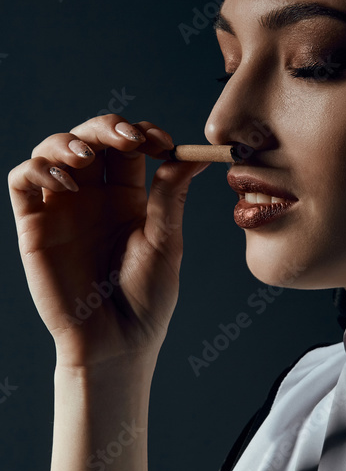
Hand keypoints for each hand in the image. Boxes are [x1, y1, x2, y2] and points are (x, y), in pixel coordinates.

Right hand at [7, 114, 209, 368]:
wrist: (116, 343)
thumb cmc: (146, 300)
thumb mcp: (165, 242)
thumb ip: (170, 195)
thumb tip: (197, 153)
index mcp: (128, 198)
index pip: (129, 146)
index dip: (142, 132)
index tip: (162, 142)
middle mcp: (93, 197)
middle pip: (92, 138)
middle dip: (107, 127)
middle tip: (127, 138)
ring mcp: (62, 208)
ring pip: (54, 149)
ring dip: (69, 141)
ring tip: (87, 158)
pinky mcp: (34, 225)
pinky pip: (24, 180)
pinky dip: (39, 168)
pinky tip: (66, 182)